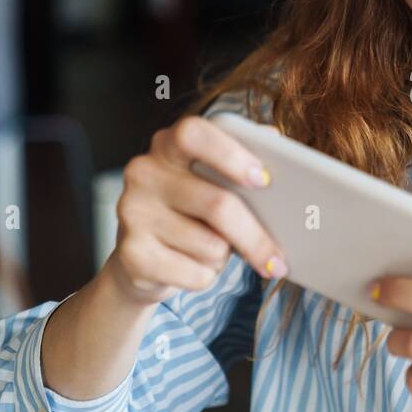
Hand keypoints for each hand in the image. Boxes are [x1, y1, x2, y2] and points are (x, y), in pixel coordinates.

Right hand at [104, 116, 286, 304]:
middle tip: (279, 259)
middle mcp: (144, 173)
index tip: (264, 180)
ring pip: (211, 245)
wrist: (140, 262)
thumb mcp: (211, 183)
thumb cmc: (190, 214)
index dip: (231, 155)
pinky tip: (190, 267)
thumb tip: (274, 137)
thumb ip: (239, 160)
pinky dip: (206, 277)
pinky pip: (195, 274)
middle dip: (255, 237)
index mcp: (167, 146)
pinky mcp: (132, 254)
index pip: (193, 134)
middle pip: (217, 204)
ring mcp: (132, 212)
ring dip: (223, 256)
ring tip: (210, 250)